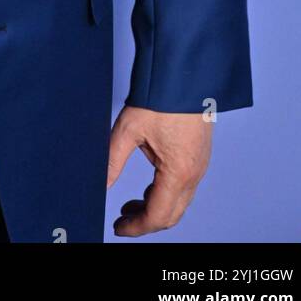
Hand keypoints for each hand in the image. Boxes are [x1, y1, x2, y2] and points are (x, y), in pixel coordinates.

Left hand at [107, 105, 211, 235]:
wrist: (183, 73)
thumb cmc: (159, 98)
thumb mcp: (128, 130)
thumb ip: (112, 160)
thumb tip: (101, 183)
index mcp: (178, 172)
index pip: (157, 215)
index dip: (136, 227)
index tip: (118, 227)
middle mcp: (194, 174)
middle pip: (171, 215)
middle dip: (145, 222)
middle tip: (122, 219)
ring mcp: (200, 166)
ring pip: (179, 203)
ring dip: (156, 209)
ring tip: (131, 205)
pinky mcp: (199, 156)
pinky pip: (185, 187)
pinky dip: (166, 195)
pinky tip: (149, 188)